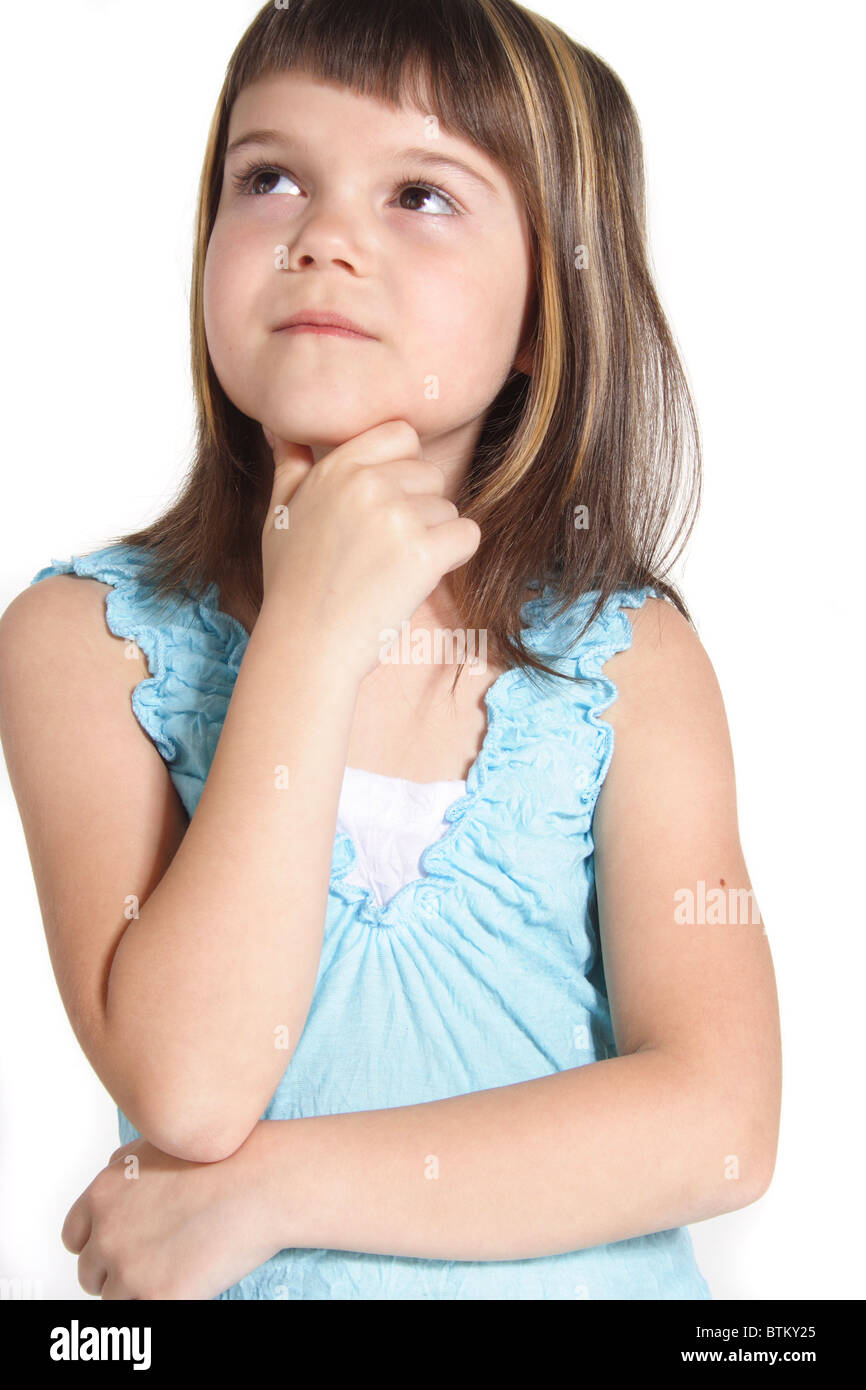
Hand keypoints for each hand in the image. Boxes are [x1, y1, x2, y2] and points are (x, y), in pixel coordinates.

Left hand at [61, 1128, 280, 1299]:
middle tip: (154, 1260)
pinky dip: (164, 1300)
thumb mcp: (158, 1144)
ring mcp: (128, 1268)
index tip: (119, 1247)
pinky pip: (143, 1314)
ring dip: (139, 1289)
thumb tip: (114, 1178)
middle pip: (91, 1272)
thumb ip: (123, 1166)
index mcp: (102, 1194)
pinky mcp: (156, 1296)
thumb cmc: (223, 1158)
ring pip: (115, 1298)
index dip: (98, 1243)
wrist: (260, 1182)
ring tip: (176, 1266)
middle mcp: (107, 1232)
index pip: (74, 1237)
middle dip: (118, 1268)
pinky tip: (188, 1280)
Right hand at [259, 420, 480, 679]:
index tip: (386, 504)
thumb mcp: (278, 515)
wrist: (305, 645)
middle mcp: (367, 483)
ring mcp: (397, 517)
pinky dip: (454, 557)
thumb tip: (279, 427)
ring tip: (392, 570)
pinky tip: (420, 577)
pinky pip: (468, 536)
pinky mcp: (423, 553)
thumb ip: (290, 466)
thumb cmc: (291, 584)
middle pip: (429, 475)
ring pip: (448, 509)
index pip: (401, 434)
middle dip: (418, 509)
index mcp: (336, 468)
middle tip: (384, 550)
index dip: (403, 468)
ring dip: (432, 538)